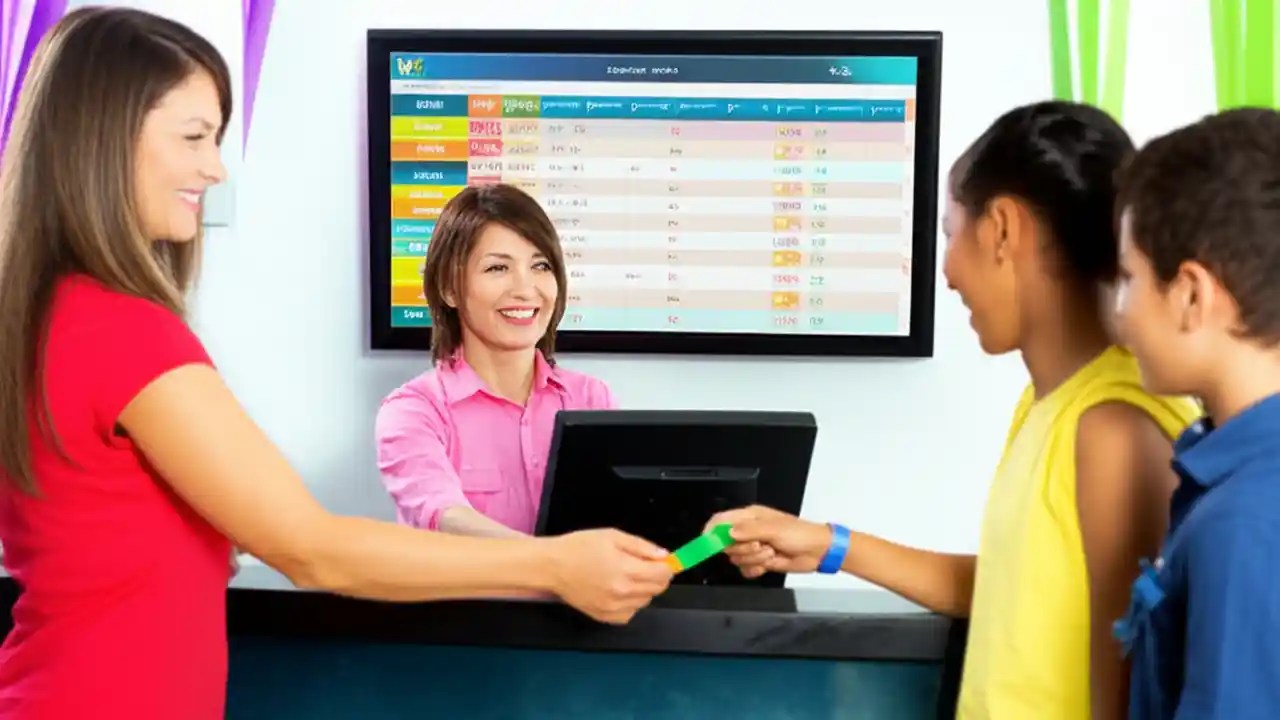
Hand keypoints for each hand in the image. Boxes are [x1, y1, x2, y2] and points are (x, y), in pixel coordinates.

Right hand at [544, 529, 673, 624]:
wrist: (552, 567)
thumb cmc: (580, 547)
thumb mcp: (613, 536)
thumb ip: (642, 547)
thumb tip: (664, 556)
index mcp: (626, 571)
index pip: (663, 575)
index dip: (667, 566)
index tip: (663, 560)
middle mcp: (622, 594)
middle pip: (657, 589)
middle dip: (657, 576)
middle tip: (643, 564)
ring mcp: (614, 609)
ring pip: (645, 601)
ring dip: (644, 589)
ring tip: (626, 576)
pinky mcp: (605, 617)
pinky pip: (630, 613)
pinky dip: (631, 603)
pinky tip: (618, 591)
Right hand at [706, 505, 832, 577]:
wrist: (816, 551)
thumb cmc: (798, 534)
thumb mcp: (774, 528)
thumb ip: (749, 530)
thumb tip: (728, 533)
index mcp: (749, 516)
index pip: (720, 521)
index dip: (711, 531)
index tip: (709, 544)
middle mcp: (747, 531)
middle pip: (726, 543)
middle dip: (743, 549)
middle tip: (760, 546)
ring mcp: (752, 547)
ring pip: (736, 558)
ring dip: (754, 559)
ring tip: (771, 553)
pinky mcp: (758, 562)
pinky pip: (745, 570)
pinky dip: (756, 570)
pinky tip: (768, 564)